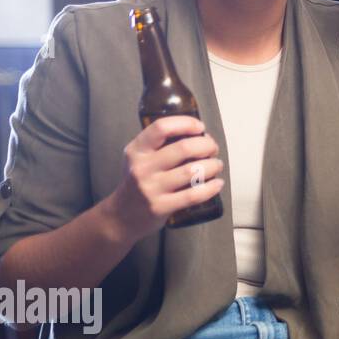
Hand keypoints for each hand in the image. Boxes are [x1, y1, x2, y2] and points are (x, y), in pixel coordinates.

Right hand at [107, 116, 223, 241]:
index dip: (186, 123)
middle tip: (213, 149)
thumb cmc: (139, 181)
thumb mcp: (139, 157)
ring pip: (192, 171)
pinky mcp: (161, 207)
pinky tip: (217, 183)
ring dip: (212, 165)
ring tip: (216, 165)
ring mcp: (151, 188)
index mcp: (136, 150)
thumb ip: (160, 144)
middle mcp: (141, 167)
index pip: (162, 127)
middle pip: (184, 148)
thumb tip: (199, 134)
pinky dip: (211, 188)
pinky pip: (193, 195)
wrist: (121, 215)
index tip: (200, 127)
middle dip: (207, 145)